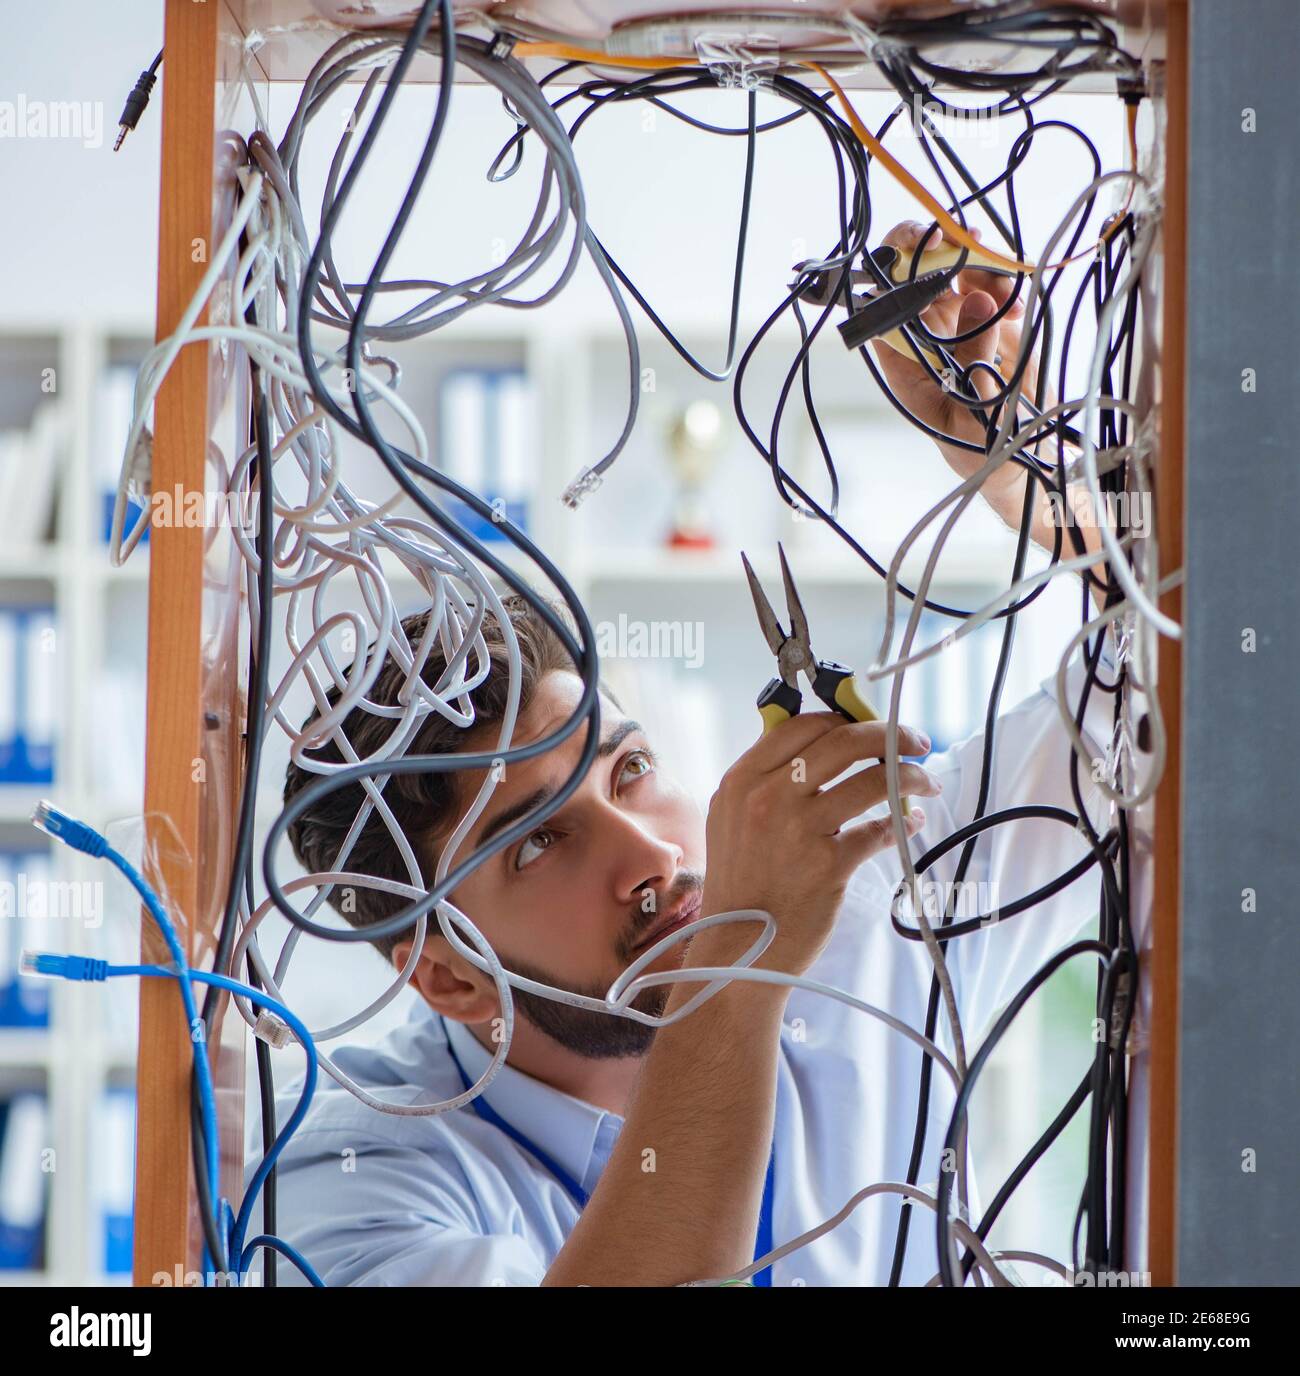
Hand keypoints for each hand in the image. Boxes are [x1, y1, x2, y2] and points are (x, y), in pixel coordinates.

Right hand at [696, 713, 939, 978]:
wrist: (738, 949)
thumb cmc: (740, 885)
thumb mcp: (730, 819)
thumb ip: (764, 781)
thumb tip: (818, 745)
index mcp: (742, 779)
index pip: (804, 725)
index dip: (847, 719)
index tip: (871, 727)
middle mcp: (768, 797)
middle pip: (844, 741)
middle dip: (891, 735)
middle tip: (917, 742)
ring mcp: (798, 830)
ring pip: (872, 780)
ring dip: (911, 777)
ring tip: (926, 784)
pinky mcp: (828, 865)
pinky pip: (880, 830)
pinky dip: (903, 823)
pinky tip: (911, 824)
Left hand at [869, 220, 1055, 527]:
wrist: (1022, 459)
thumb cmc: (982, 450)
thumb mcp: (977, 414)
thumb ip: (976, 360)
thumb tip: (976, 299)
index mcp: (905, 360)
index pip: (882, 304)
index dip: (893, 269)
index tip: (919, 247)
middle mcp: (925, 335)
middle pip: (914, 273)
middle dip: (934, 245)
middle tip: (965, 236)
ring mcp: (959, 322)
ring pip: (956, 269)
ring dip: (980, 263)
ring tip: (1008, 294)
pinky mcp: (993, 318)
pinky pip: (991, 280)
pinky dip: (1006, 278)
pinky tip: (1016, 310)